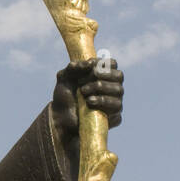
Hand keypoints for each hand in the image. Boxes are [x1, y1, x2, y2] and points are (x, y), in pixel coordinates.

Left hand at [51, 59, 123, 180]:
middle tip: (84, 81)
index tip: (89, 65)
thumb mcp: (64, 78)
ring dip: (100, 88)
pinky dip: (102, 103)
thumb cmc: (64, 96)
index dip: (103, 63)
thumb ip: (73, 67)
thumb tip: (88, 63)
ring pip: (119, 90)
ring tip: (83, 93)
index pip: (112, 64)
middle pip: (119, 76)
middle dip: (102, 75)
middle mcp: (112, 88)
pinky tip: (89, 103)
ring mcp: (114, 102)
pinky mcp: (114, 117)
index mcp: (103, 76)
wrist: (60, 117)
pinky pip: (116, 108)